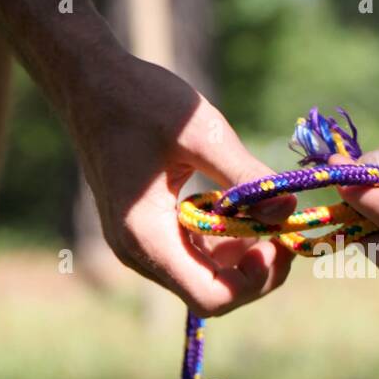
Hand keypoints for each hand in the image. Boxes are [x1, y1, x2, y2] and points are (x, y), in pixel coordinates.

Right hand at [66, 51, 294, 315]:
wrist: (88, 81)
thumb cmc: (138, 100)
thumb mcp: (201, 133)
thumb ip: (245, 175)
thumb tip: (289, 208)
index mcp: (146, 237)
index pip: (210, 297)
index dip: (254, 282)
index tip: (281, 242)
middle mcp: (140, 252)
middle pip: (212, 291)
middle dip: (256, 267)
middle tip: (286, 227)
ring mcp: (142, 243)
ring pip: (206, 273)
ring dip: (243, 251)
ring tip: (270, 210)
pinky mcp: (150, 228)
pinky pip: (195, 251)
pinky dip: (225, 236)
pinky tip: (241, 202)